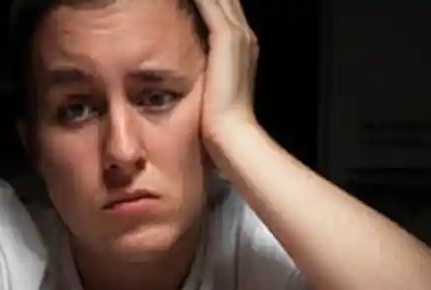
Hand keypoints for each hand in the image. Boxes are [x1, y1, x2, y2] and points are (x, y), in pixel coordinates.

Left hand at [192, 0, 260, 152]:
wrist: (233, 136)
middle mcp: (243, 35)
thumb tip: (187, 68)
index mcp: (240, 45)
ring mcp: (237, 36)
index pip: (223, 7)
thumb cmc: (216, 120)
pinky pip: (211, 4)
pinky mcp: (227, 40)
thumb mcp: (208, 85)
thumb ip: (203, 69)